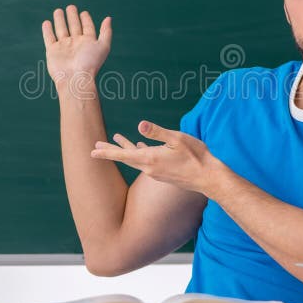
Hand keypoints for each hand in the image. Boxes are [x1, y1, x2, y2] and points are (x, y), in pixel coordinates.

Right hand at [42, 5, 111, 88]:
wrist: (74, 78)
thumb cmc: (90, 63)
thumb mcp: (103, 46)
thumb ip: (106, 32)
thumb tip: (109, 18)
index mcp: (88, 42)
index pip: (87, 27)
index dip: (86, 20)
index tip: (84, 13)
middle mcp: (76, 43)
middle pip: (74, 26)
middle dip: (72, 17)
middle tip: (71, 7)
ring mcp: (64, 47)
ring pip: (61, 30)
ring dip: (60, 20)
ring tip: (58, 11)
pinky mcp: (52, 50)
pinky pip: (49, 38)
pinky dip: (47, 30)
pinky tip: (47, 23)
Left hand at [90, 120, 221, 195]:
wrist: (209, 178)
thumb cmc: (196, 156)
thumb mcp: (177, 139)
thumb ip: (157, 132)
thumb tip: (140, 124)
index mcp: (151, 158)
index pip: (123, 155)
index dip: (107, 152)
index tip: (93, 152)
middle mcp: (150, 168)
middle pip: (126, 158)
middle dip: (111, 151)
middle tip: (95, 147)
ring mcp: (156, 172)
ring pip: (137, 159)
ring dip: (126, 149)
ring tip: (117, 139)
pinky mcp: (163, 173)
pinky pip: (147, 161)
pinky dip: (141, 152)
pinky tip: (141, 146)